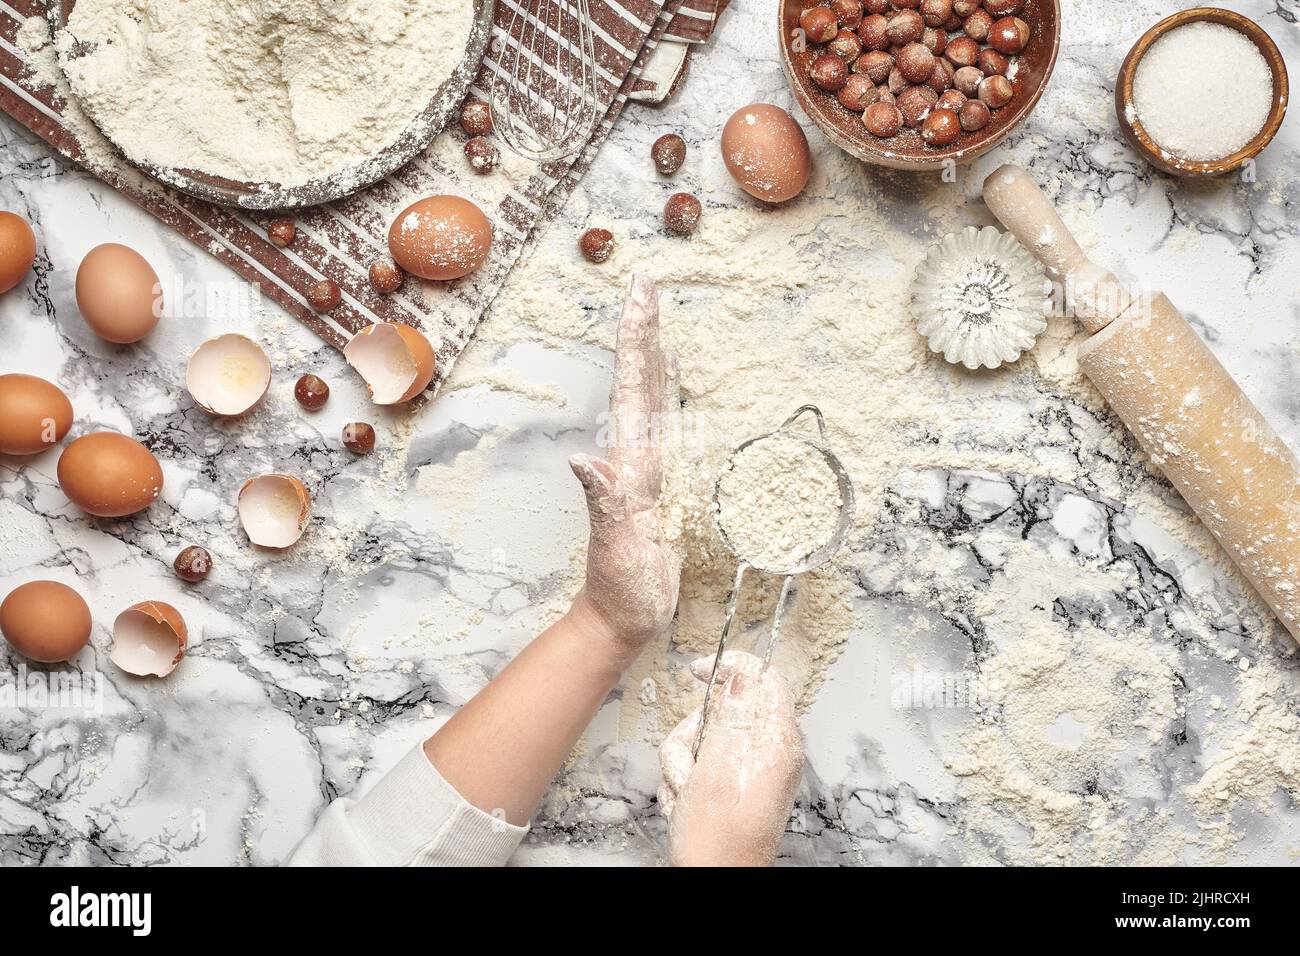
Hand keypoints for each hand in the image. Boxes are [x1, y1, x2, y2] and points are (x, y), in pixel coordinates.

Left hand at [569, 275, 680, 663]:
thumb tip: (583, 461)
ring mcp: (646, 468)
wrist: (620, 618)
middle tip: (646, 286)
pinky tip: (672, 374)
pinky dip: (668, 391)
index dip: (637, 343)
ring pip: (650, 397)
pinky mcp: (659, 482)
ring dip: (653, 354)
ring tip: (657, 315)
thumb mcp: (618, 549)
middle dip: (642, 332)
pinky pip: (666, 422)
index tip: (640, 298)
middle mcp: (635, 457)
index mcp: (630, 464)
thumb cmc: (624, 591)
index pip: (632, 390)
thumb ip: (606, 504)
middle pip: (639, 382)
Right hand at [658, 652, 803, 866]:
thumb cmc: (718, 842)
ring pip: (705, 734)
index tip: (699, 672)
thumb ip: (730, 718)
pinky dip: (686, 777)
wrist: (716, 882)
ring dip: (684, 761)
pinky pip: (702, 759)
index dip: (729, 667)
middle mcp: (771, 751)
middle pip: (724, 707)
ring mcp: (755, 767)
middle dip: (693, 733)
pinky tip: (687, 800)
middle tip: (689, 767)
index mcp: (776, 742)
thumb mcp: (716, 771)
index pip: (762, 678)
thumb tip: (743, 674)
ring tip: (686, 791)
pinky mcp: (738, 781)